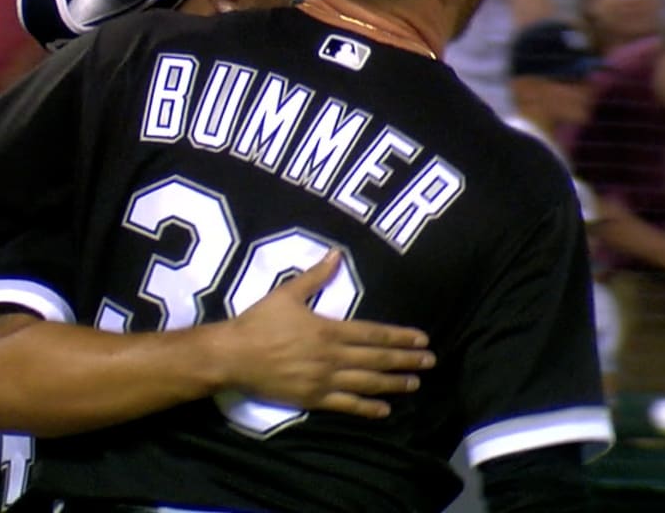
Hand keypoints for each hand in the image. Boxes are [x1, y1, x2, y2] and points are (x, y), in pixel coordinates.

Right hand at [216, 251, 433, 418]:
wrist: (234, 355)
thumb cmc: (259, 321)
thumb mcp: (287, 293)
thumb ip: (315, 276)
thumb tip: (336, 254)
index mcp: (329, 330)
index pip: (373, 334)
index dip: (399, 337)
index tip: (422, 339)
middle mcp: (333, 357)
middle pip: (377, 360)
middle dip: (406, 360)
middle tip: (430, 361)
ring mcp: (324, 381)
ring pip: (367, 383)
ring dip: (393, 384)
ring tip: (414, 383)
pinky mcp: (313, 399)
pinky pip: (346, 406)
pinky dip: (367, 408)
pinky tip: (384, 410)